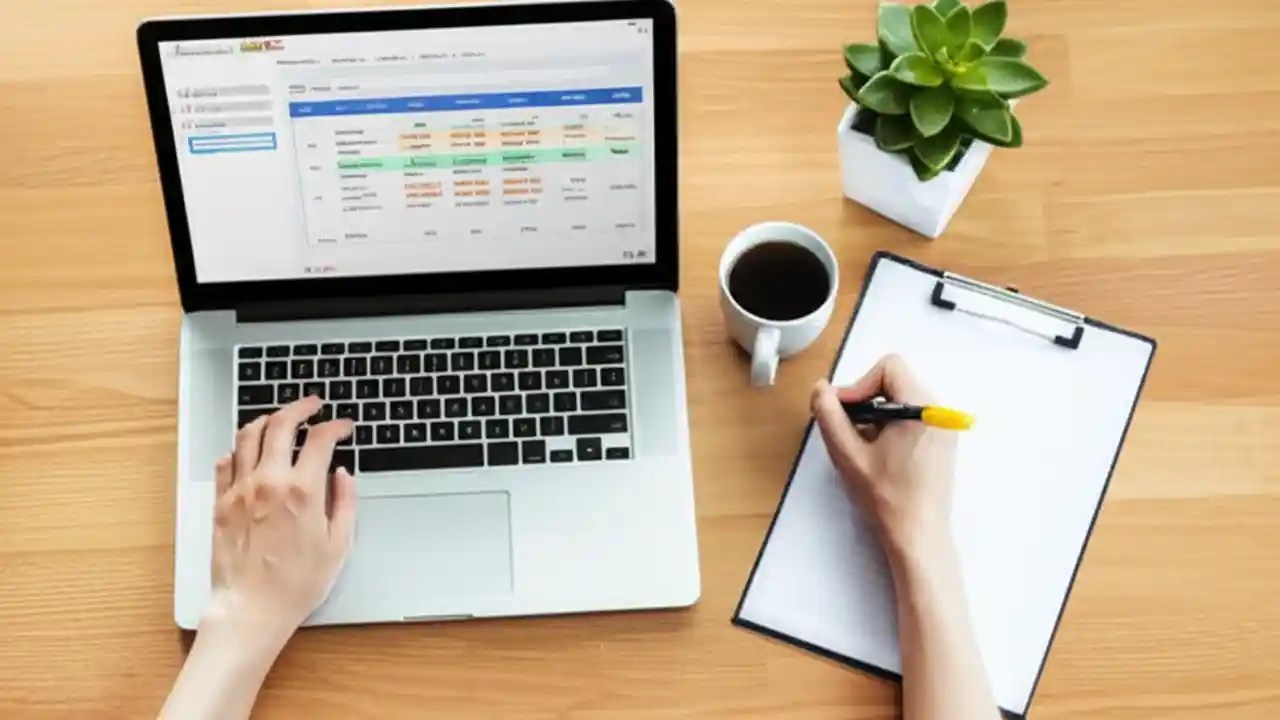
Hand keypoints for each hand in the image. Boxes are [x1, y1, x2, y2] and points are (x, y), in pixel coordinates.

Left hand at [206, 395, 356, 640]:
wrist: (251, 609)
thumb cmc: (295, 585)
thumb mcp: (339, 544)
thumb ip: (346, 503)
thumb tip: (343, 477)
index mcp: (303, 491)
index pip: (320, 438)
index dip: (336, 426)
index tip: (343, 427)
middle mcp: (269, 482)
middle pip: (282, 424)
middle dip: (301, 407)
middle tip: (312, 405)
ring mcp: (240, 490)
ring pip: (248, 435)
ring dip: (267, 419)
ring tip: (279, 419)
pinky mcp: (221, 504)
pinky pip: (226, 462)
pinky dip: (239, 449)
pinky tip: (249, 451)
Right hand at [810, 355, 956, 558]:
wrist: (918, 534)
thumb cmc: (886, 497)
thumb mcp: (847, 453)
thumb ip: (829, 415)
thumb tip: (821, 388)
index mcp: (922, 408)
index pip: (889, 366)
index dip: (860, 384)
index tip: (845, 413)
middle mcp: (939, 411)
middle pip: (896, 381)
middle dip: (867, 400)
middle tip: (849, 430)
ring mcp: (944, 427)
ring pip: (902, 399)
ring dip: (877, 415)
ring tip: (864, 446)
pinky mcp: (943, 441)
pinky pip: (914, 416)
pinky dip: (892, 426)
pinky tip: (881, 455)